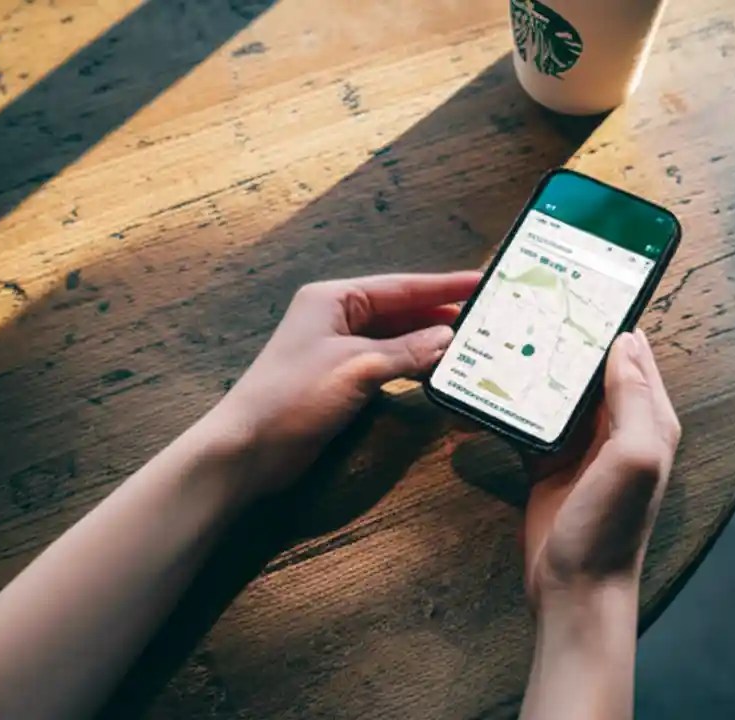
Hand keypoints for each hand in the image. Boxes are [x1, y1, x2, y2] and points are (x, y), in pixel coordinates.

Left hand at [198, 271, 479, 496]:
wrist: (249, 448)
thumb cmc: (294, 396)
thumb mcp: (358, 367)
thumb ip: (408, 351)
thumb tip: (449, 335)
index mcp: (334, 299)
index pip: (401, 287)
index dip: (444, 286)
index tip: (481, 280)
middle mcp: (336, 317)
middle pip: (400, 310)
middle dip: (439, 314)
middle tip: (484, 319)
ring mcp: (337, 349)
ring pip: (395, 338)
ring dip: (428, 343)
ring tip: (469, 346)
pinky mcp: (339, 380)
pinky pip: (386, 364)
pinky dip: (411, 366)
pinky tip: (436, 371)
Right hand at [522, 329, 680, 608]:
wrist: (575, 589)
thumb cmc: (611, 529)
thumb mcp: (635, 456)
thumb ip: (633, 399)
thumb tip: (626, 341)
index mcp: (650, 420)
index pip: (634, 356)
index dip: (611, 323)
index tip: (581, 289)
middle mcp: (619, 428)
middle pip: (592, 368)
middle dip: (567, 339)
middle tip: (533, 303)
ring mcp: (582, 445)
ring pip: (559, 390)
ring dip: (539, 367)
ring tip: (509, 333)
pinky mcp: (548, 461)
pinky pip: (531, 420)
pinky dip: (515, 402)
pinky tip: (494, 382)